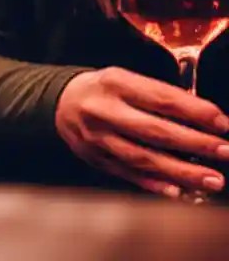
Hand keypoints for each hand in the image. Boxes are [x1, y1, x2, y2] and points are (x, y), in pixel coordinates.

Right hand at [55, 67, 228, 196]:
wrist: (59, 102)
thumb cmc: (104, 89)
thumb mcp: (126, 79)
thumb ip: (158, 95)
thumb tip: (203, 119)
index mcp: (115, 83)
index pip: (162, 99)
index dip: (196, 112)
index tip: (224, 123)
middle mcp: (103, 110)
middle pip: (155, 131)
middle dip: (196, 143)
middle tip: (226, 152)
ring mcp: (96, 137)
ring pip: (144, 158)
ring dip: (182, 171)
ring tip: (213, 180)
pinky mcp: (94, 158)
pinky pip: (128, 174)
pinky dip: (155, 184)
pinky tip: (178, 191)